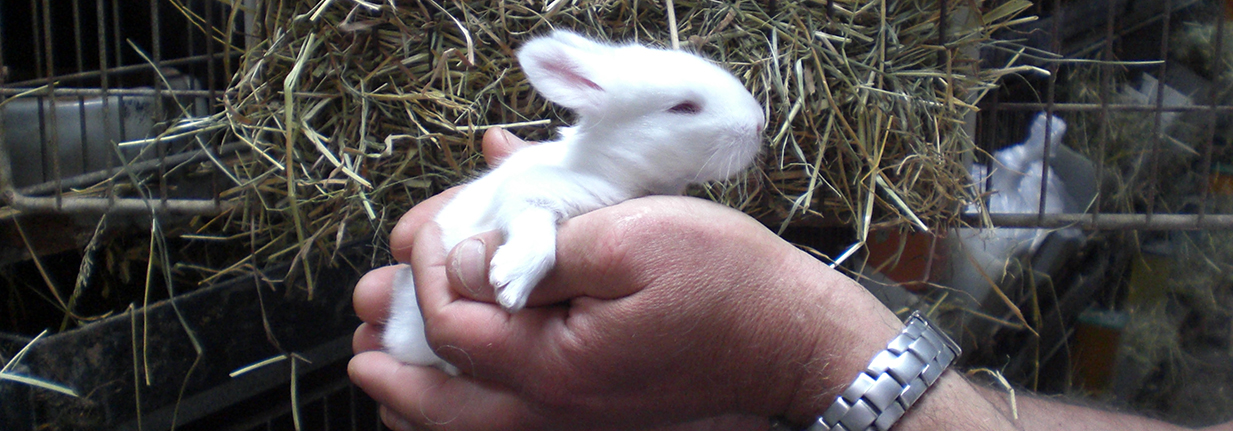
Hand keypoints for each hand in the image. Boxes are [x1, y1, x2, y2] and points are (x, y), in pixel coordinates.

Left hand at [349, 128, 902, 430]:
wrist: (796, 340)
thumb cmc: (727, 285)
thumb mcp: (629, 239)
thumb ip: (538, 250)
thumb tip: (473, 256)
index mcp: (552, 364)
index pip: (450, 325)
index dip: (429, 272)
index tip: (436, 231)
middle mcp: (556, 404)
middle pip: (444, 401)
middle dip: (393, 359)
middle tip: (358, 331)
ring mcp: (579, 414)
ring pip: (475, 421)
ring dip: (423, 395)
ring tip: (386, 374)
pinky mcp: (601, 405)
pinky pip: (516, 417)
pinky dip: (474, 400)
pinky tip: (470, 375)